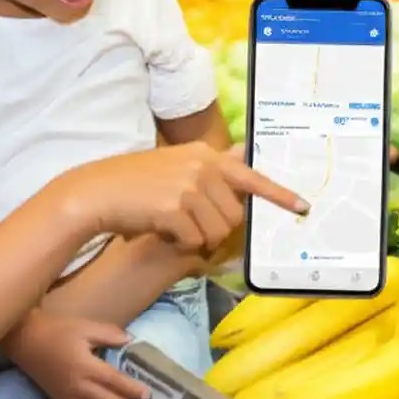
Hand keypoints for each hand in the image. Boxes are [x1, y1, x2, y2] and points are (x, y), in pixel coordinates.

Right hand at [4, 309, 147, 398]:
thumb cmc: (57, 330)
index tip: (146, 394)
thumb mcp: (84, 326)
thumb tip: (129, 339)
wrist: (25, 340)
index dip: (132, 389)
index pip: (115, 382)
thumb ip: (108, 334)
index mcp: (87, 366)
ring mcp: (68, 395)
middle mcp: (79, 385)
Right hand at [55, 142, 308, 253]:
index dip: (279, 195)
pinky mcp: (175, 208)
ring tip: (171, 224)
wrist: (96, 192)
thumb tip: (242, 156)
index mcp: (203, 155)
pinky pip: (194, 241)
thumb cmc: (132, 184)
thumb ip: (208, 168)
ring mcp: (188, 186)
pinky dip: (180, 243)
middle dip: (215, 228)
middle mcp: (201, 167)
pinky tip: (160, 229)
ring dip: (197, 238)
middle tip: (187, 223)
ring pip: (217, 232)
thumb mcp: (174, 166)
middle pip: (234, 215)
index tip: (302, 206)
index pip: (251, 175)